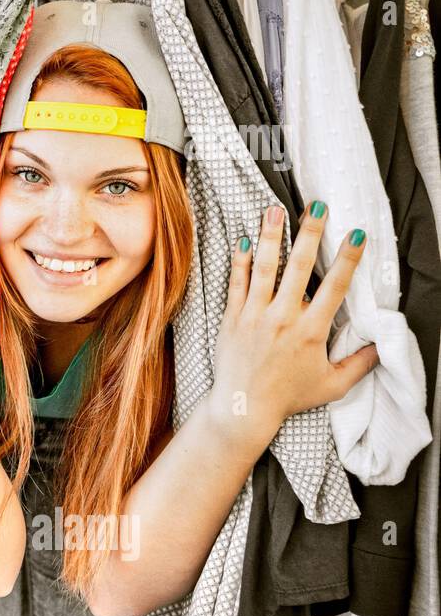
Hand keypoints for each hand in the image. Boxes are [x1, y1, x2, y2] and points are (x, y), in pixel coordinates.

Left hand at [207, 201, 379, 445]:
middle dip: (308, 234)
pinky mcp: (232, 318)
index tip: (356, 234)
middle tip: (315, 206)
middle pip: (298, 268)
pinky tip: (243, 240)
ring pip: (263, 268)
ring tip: (274, 210)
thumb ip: (360, 363)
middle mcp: (282, 318)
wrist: (243, 408)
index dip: (347, 259)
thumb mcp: (333, 385)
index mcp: (311, 331)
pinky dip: (239, 261)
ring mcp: (254, 315)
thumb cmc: (289, 397)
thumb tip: (383, 346)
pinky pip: (236, 283)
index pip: (334, 287)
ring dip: (270, 237)